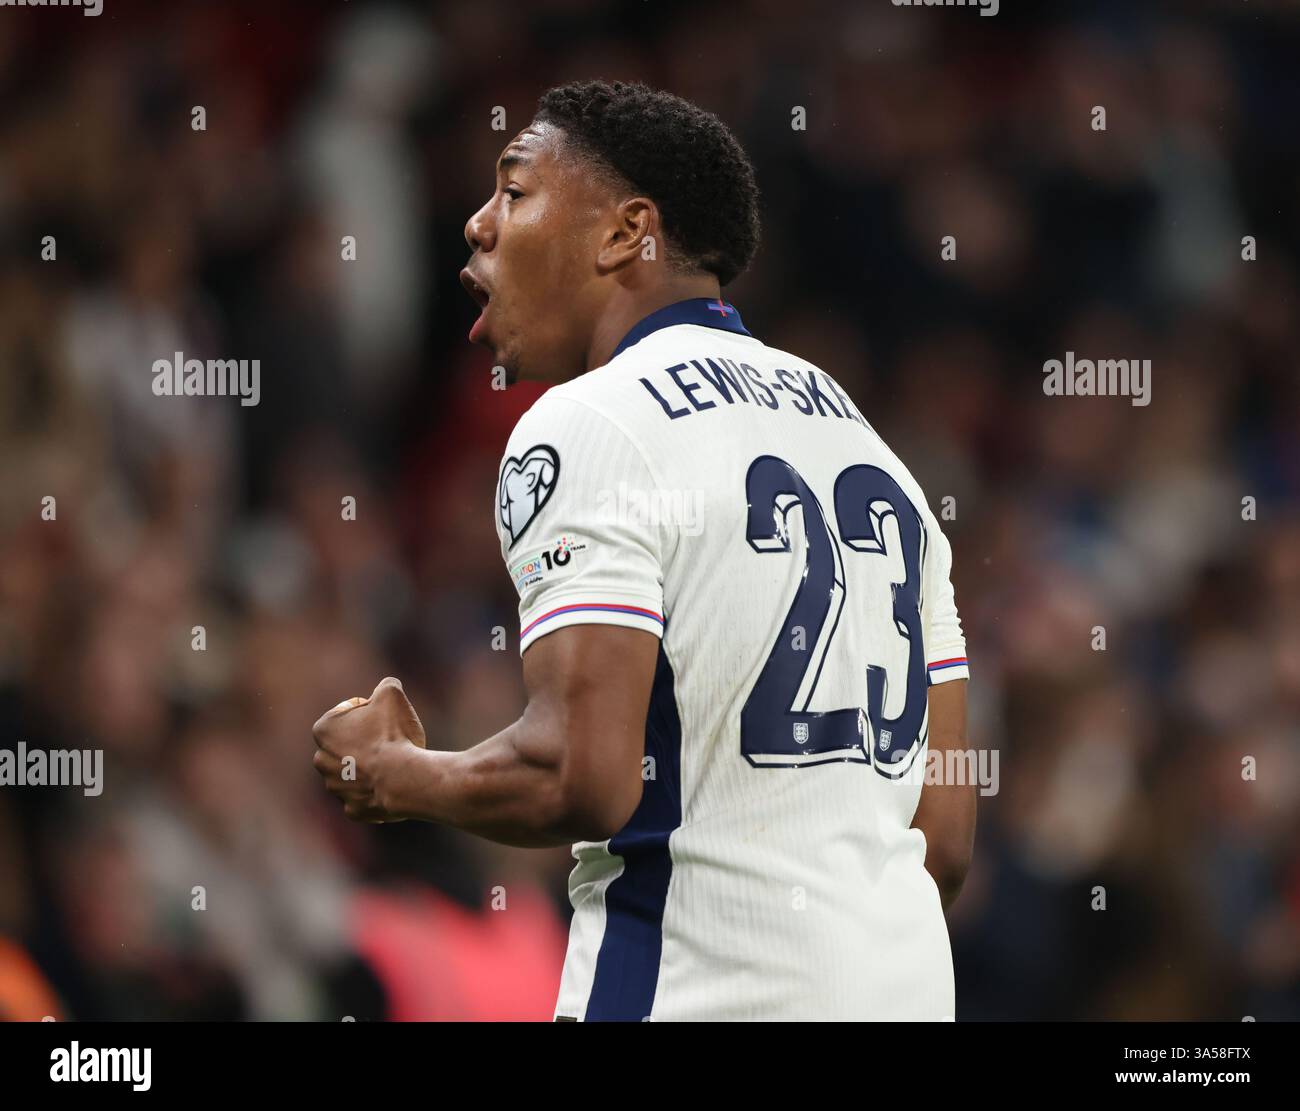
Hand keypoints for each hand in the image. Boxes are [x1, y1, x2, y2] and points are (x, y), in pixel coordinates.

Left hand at [312, 676, 426, 821]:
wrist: (404, 779)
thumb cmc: (394, 735)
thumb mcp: (392, 694)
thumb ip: (386, 685)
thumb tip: (388, 686)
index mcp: (324, 730)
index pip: (348, 711)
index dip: (371, 709)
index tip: (386, 716)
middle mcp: (321, 760)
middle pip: (347, 743)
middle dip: (365, 740)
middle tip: (390, 738)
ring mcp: (336, 788)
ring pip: (354, 771)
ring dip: (370, 766)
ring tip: (394, 762)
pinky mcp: (353, 810)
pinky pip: (365, 796)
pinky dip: (378, 790)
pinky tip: (393, 783)